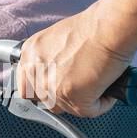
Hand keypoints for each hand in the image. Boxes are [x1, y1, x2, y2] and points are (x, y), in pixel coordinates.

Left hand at [15, 3, 133, 116]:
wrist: (110, 27)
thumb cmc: (94, 26)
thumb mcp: (59, 38)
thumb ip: (52, 57)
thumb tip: (60, 73)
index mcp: (31, 54)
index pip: (26, 85)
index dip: (44, 89)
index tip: (58, 87)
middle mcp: (37, 72)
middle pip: (45, 101)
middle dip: (63, 96)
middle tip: (82, 86)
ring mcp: (54, 89)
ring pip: (68, 108)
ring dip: (84, 99)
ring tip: (98, 82)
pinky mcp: (75, 99)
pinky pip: (91, 111)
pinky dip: (104, 102)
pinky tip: (108, 86)